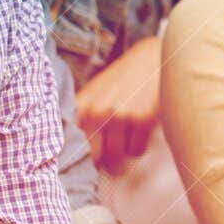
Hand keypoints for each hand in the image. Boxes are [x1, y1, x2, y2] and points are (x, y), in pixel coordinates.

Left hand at [77, 36, 163, 168]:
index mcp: (82, 105)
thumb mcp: (96, 93)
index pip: (72, 145)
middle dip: (102, 161)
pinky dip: (138, 147)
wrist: (151, 58)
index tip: (82, 165)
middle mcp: (97, 111)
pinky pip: (136, 151)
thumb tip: (79, 156)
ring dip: (122, 154)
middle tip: (108, 157)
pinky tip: (139, 132)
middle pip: (94, 157)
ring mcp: (120, 116)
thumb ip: (84, 119)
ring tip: (125, 139)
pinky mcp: (142, 120)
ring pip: (117, 157)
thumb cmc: (122, 79)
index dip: (77, 159)